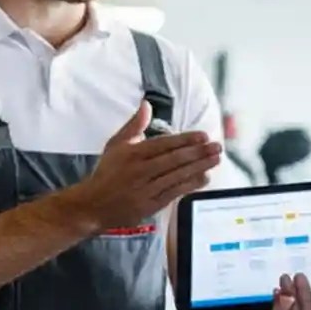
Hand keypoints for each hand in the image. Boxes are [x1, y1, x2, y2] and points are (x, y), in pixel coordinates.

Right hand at [66, 101, 221, 232]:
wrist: (93, 205)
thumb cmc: (107, 172)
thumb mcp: (116, 144)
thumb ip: (134, 124)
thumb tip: (146, 104)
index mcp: (133, 154)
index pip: (164, 144)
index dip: (185, 140)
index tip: (203, 136)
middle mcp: (141, 171)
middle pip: (174, 160)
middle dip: (199, 153)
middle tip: (217, 146)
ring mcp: (147, 189)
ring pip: (177, 176)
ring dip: (199, 167)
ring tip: (216, 159)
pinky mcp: (151, 205)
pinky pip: (174, 193)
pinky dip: (190, 185)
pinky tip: (204, 177)